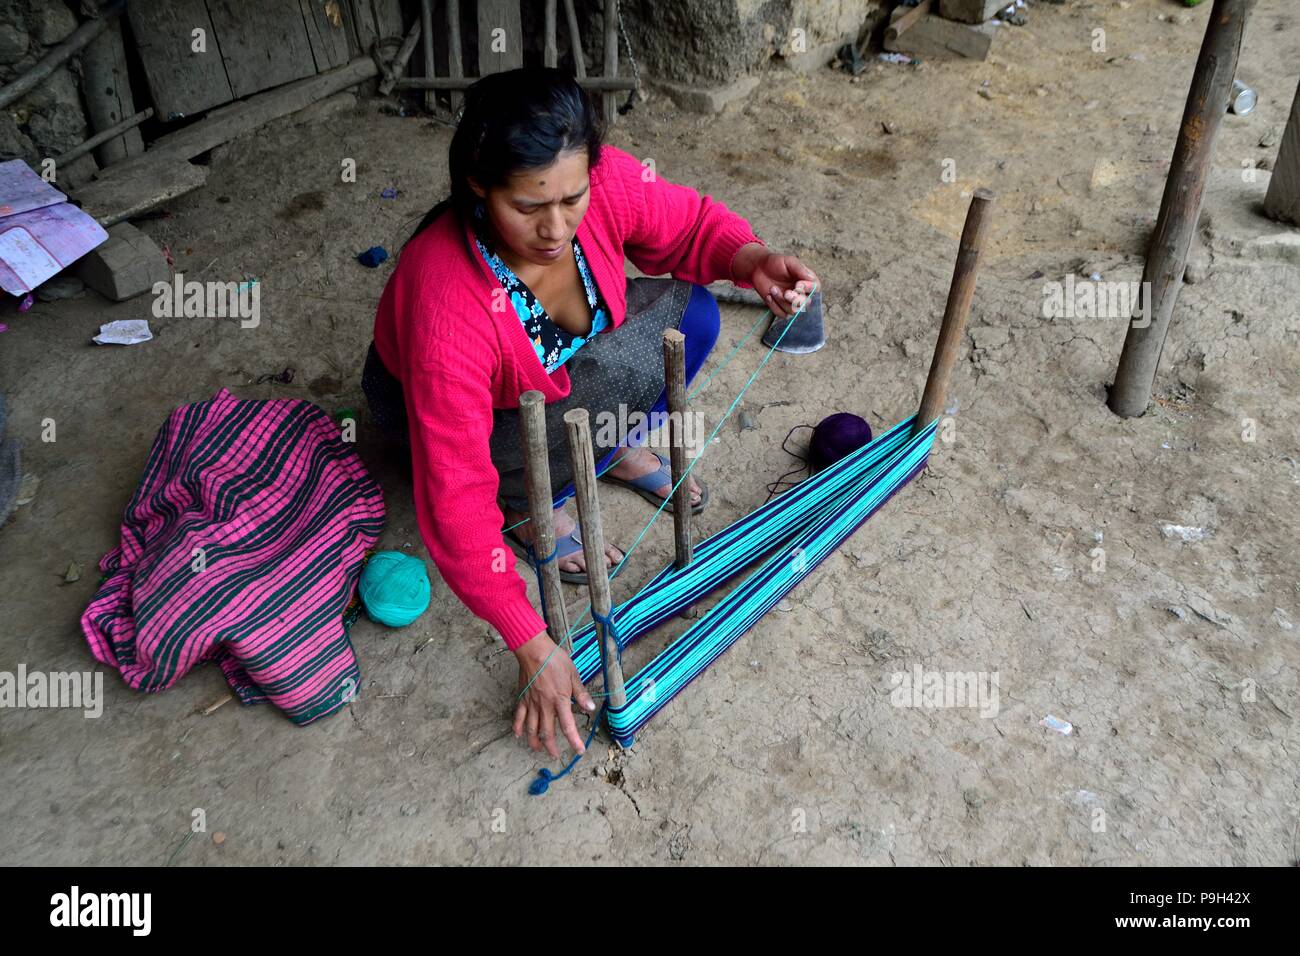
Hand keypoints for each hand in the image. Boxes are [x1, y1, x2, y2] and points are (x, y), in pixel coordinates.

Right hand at [512, 630, 596, 758]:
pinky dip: (517, 727)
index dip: (574, 741)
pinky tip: (518, 735)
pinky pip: (518, 716)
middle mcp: (544, 705)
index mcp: (559, 700)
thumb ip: (580, 693)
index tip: (579, 751)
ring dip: (534, 742)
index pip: (568, 726)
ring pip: (531, 728)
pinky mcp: (522, 698)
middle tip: (555, 756)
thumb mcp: (573, 674)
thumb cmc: (555, 660)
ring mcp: (531, 703)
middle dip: (551, 748)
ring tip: (537, 750)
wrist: (533, 650)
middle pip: (546, 733)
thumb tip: (590, 708)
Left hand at [732, 243, 818, 317]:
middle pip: (806, 304)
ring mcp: (791, 302)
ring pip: (792, 311)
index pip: (815, 289)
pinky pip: (781, 314)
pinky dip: (774, 306)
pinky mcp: (781, 308)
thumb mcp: (789, 262)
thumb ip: (800, 269)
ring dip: (781, 301)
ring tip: (772, 289)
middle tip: (786, 293)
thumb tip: (811, 279)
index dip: (809, 289)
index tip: (798, 285)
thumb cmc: (776, 263)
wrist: (759, 268)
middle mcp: (802, 293)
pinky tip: (768, 296)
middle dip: (795, 300)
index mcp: (807, 280)